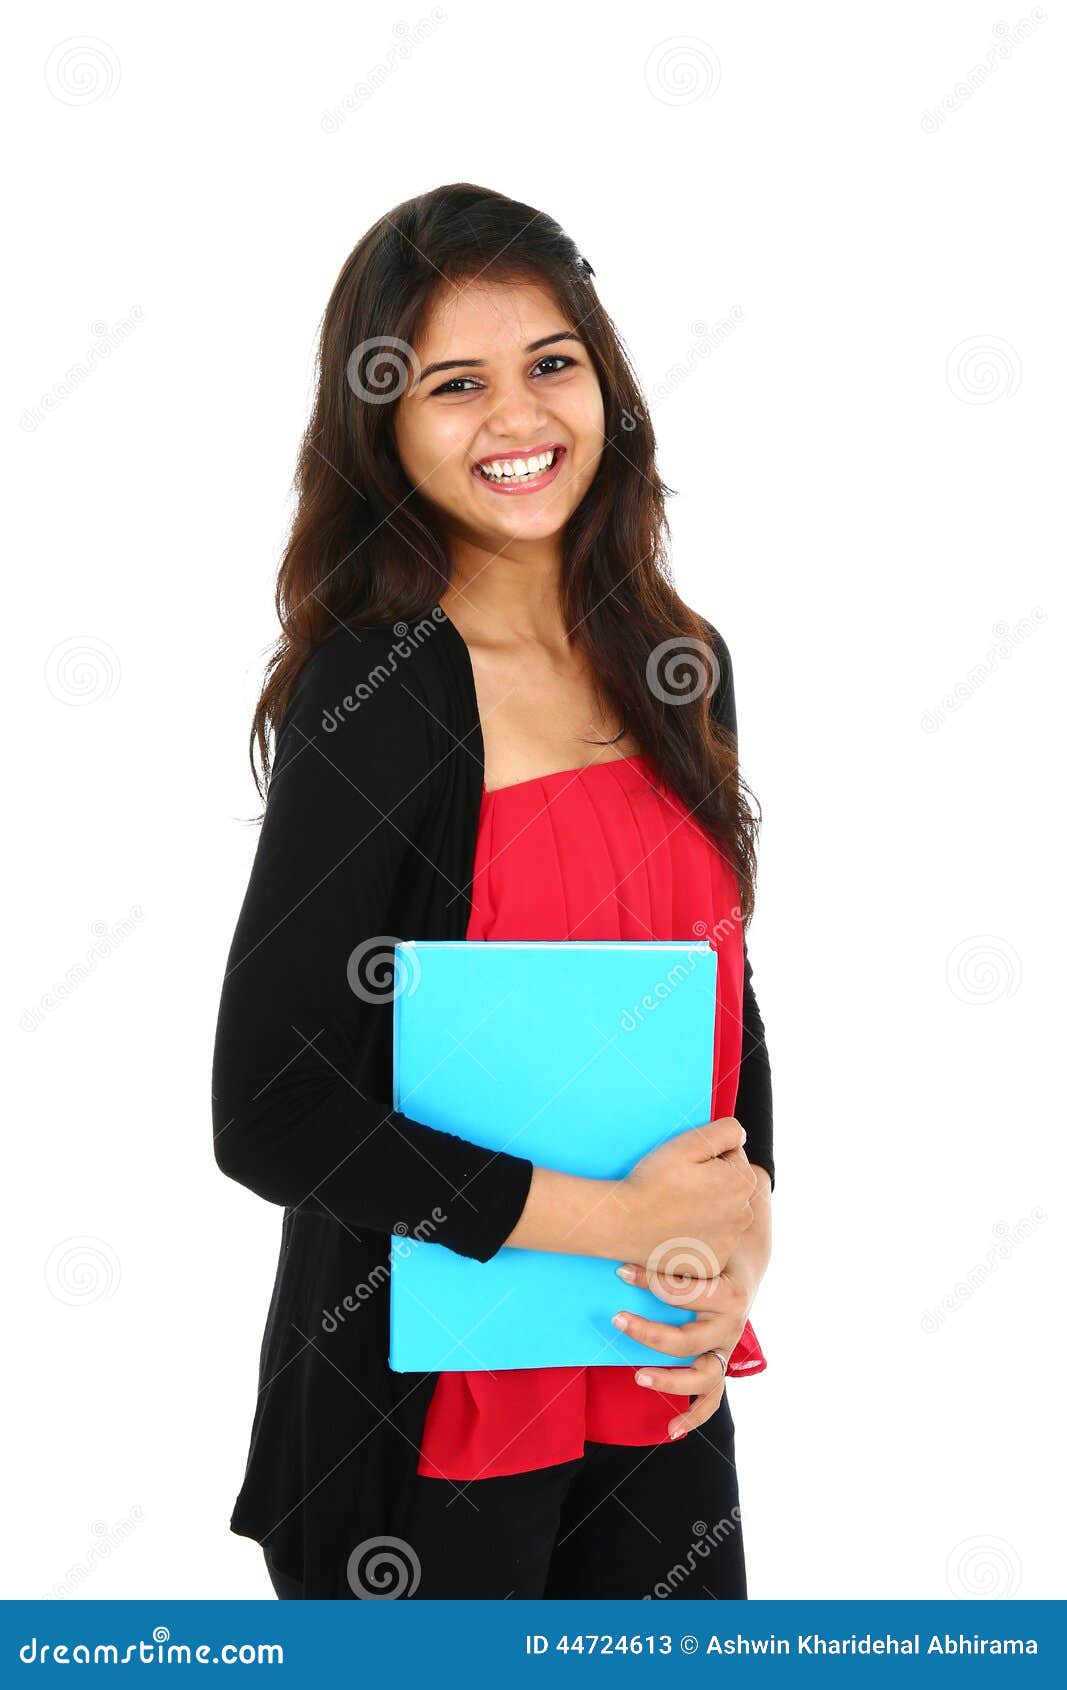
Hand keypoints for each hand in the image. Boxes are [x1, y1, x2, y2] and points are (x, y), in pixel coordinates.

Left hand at [609, 1257, 756, 1439]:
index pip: (684, 1294)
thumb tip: (629, 1251)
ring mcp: (726, 1350)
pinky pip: (710, 1398)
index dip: (650, 1281)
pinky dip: (693, 1416)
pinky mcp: (720, 1363)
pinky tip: (670, 1429)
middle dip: (649, 1333)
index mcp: (731, 1296)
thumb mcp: (703, 1245)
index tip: (621, 1271)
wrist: (744, 1262)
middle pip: (688, 1341)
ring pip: (701, 1377)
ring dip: (669, 1380)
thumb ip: (674, 1250)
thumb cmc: (717, 1251)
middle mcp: (731, 1328)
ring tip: (638, 1376)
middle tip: (617, 1320)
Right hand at [619, 1117, 756, 1277]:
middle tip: (678, 1186)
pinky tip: (676, 1228)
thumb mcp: (689, 1143)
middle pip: (731, 1187)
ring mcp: (728, 1242)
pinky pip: (710, 1240)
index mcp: (742, 1183)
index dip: (708, 1156)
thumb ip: (725, 1131)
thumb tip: (740, 1137)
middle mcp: (743, 1215)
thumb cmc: (653, 1181)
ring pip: (722, 1214)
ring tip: (675, 1207)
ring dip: (706, 1208)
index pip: (734, 1157)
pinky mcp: (712, 1261)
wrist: (624, 1224)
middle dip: (712, 1182)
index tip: (687, 1166)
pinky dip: (698, 1234)